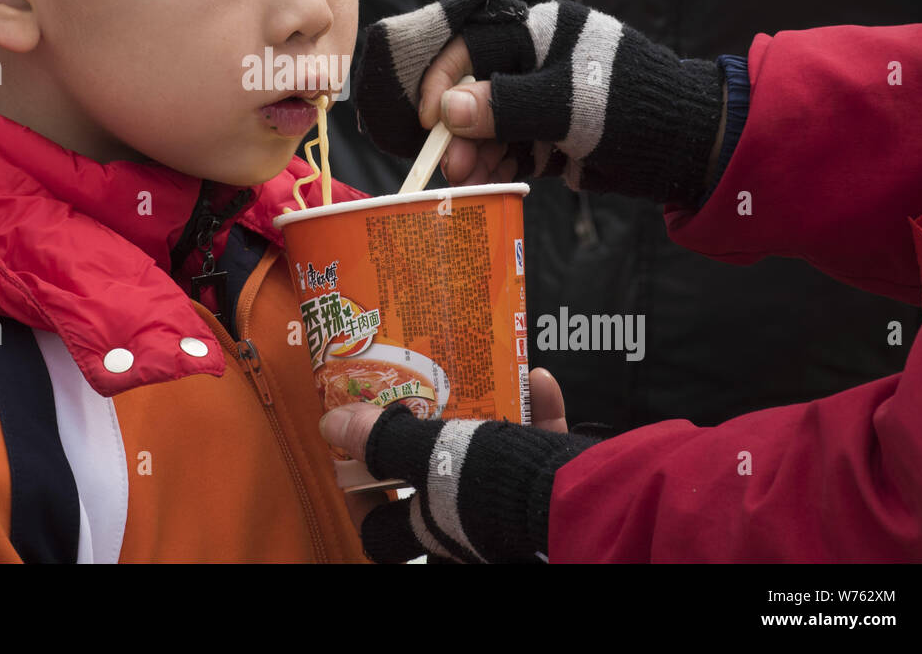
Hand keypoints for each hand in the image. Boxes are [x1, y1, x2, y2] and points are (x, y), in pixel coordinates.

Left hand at [324, 368, 578, 561]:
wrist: (590, 505)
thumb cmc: (496, 493)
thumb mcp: (433, 464)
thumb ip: (386, 443)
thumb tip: (331, 424)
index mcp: (431, 541)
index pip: (379, 534)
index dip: (360, 499)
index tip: (347, 459)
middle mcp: (468, 540)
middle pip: (434, 498)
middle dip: (429, 450)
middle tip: (415, 411)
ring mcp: (512, 522)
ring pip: (490, 469)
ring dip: (485, 423)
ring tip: (475, 383)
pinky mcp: (558, 499)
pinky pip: (542, 454)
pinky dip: (540, 416)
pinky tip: (539, 380)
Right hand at [352, 0, 727, 203]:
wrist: (691, 147)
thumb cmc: (635, 107)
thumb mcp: (569, 105)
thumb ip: (506, 106)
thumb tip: (446, 111)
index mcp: (542, 33)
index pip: (473, 44)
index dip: (443, 78)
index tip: (430, 119)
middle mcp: (538, 63)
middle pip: (477, 91)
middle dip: (460, 130)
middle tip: (451, 167)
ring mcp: (546, 102)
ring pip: (492, 125)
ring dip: (476, 153)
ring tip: (467, 182)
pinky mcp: (555, 136)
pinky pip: (514, 149)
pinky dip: (499, 166)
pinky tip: (486, 184)